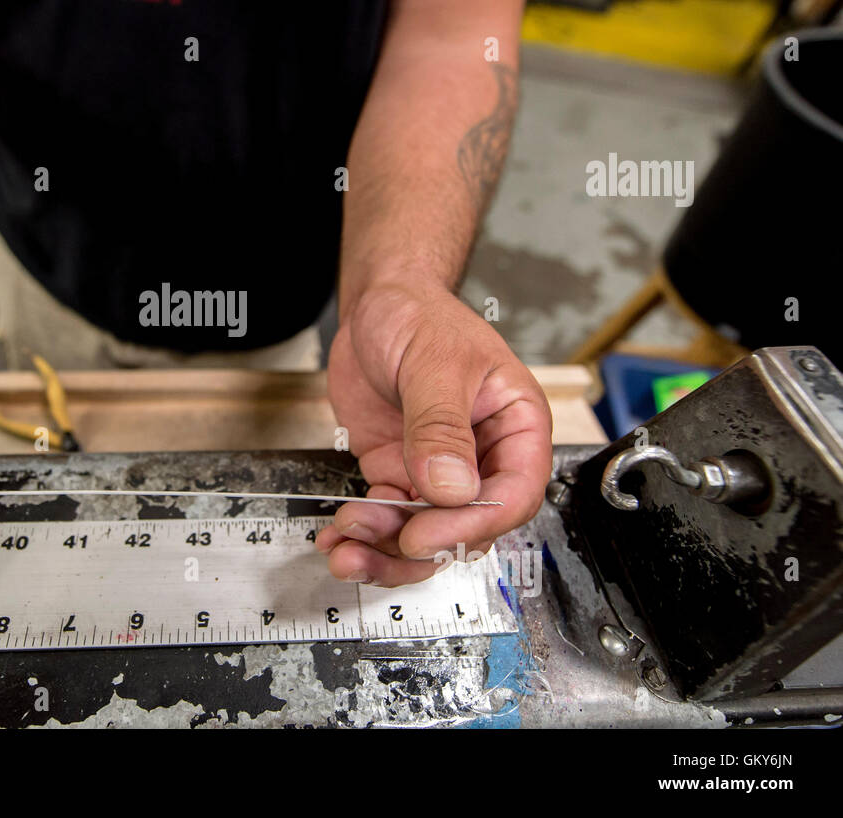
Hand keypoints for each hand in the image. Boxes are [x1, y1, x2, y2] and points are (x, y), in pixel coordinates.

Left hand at [319, 284, 551, 585]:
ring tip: (345, 546)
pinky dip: (363, 532)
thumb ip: (441, 426)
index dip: (472, 524)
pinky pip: (389, 516)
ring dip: (385, 548)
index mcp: (515, 427)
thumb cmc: (421, 315)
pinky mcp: (399, 471)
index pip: (512, 494)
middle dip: (420, 546)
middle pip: (467, 527)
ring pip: (426, 531)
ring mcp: (438, 468)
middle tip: (375, 543)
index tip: (425, 534)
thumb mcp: (435, 363)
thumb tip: (450, 486)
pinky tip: (337, 536)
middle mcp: (482, 456)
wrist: (376, 305)